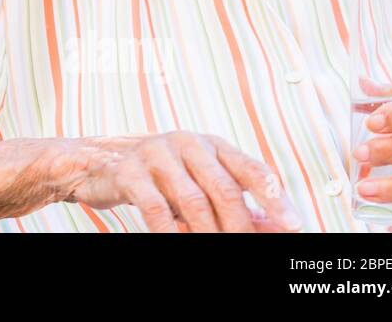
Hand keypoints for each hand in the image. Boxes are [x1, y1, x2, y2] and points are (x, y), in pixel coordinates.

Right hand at [65, 132, 303, 232]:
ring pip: (192, 200)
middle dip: (240, 225)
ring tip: (213, 248)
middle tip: (243, 246)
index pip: (251, 168)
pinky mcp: (128, 171)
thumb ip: (235, 202)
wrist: (96, 163)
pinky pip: (154, 207)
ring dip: (207, 233)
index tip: (294, 225)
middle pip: (224, 188)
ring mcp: (155, 153)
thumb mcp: (198, 184)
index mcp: (210, 143)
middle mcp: (186, 142)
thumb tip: (277, 226)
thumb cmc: (159, 177)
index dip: (275, 197)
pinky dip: (170, 232)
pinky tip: (176, 243)